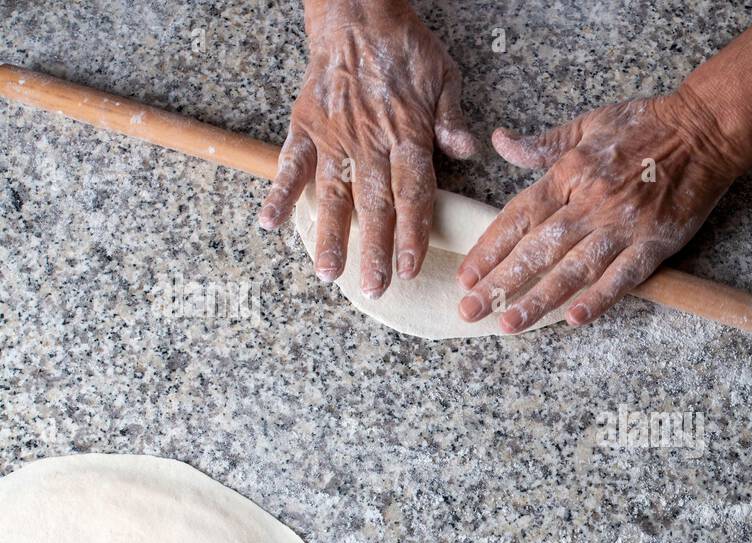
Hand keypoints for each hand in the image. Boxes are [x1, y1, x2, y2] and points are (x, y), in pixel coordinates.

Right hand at [257, 0, 476, 298]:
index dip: (412, 233)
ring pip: (333, 193)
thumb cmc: (405, 48)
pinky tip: (269, 224)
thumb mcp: (444, 77)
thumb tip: (466, 150)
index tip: (409, 267)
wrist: (356, 12)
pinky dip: (279, 192)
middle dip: (374, 251)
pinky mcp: (306, 125)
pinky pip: (290, 162)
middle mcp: (369, 141)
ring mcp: (334, 135)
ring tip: (328, 273)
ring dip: (331, 235)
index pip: (413, 193)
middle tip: (374, 289)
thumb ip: (451, 119)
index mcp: (406, 133)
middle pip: (374, 205)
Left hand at [456, 90, 745, 331]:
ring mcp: (623, 226)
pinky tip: (572, 318)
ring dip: (539, 299)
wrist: (704, 130)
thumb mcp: (587, 123)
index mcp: (570, 173)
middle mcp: (590, 203)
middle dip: (501, 282)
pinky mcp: (654, 243)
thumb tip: (502, 143)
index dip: (491, 248)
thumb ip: (542, 144)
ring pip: (573, 269)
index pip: (519, 216)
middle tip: (471, 310)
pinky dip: (598, 298)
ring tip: (510, 325)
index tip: (467, 274)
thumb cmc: (645, 124)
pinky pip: (622, 276)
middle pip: (538, 249)